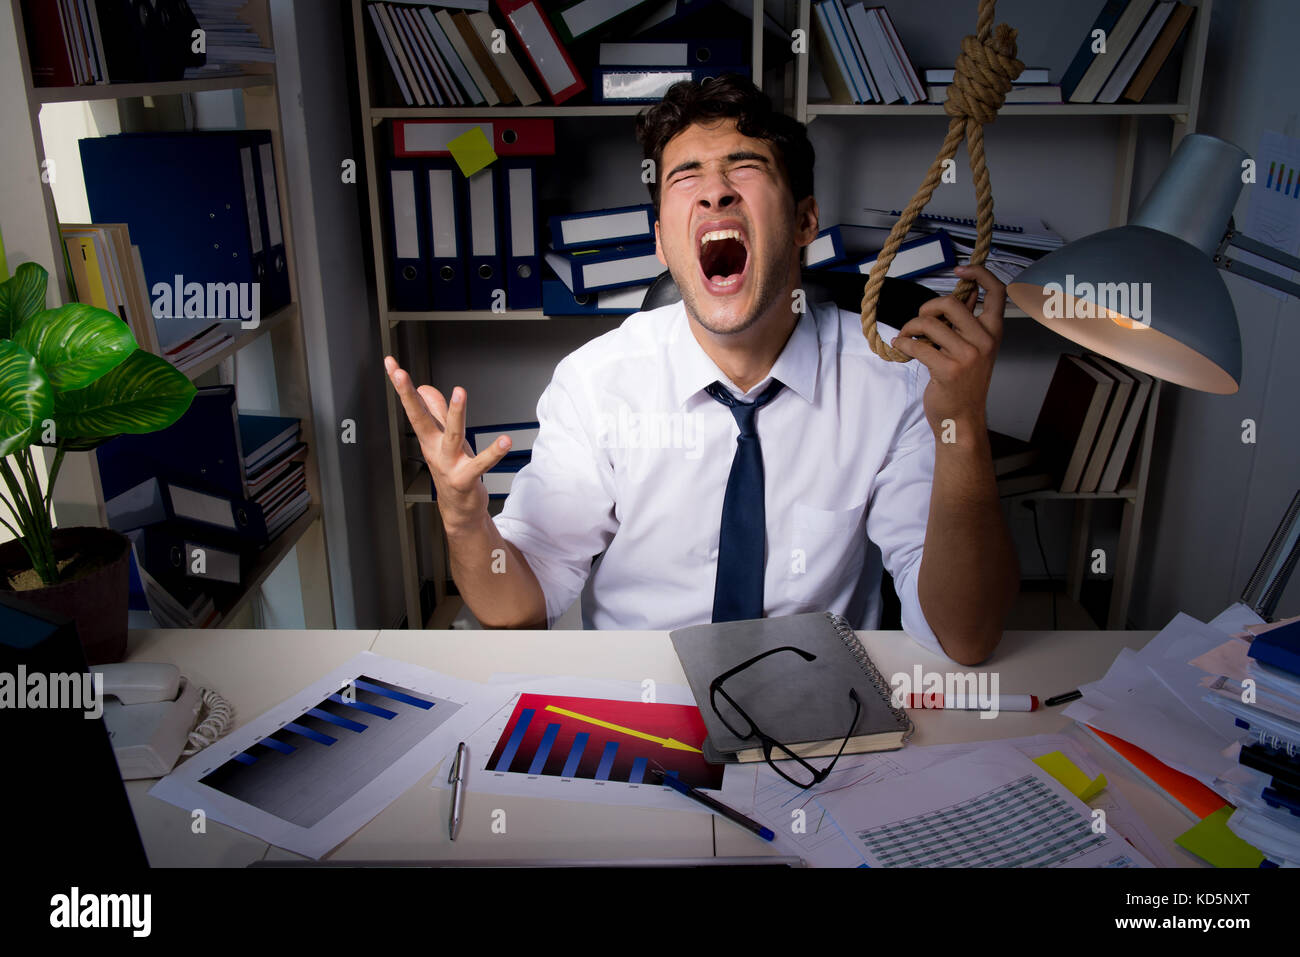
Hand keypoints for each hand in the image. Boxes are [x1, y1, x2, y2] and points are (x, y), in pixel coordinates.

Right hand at [384, 356, 512, 534]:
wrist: (458, 510)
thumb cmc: (451, 470)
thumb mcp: (442, 438)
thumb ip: (436, 412)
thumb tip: (427, 389)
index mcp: (429, 437)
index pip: (413, 406)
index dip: (401, 386)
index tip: (391, 364)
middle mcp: (435, 448)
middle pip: (419, 418)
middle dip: (408, 395)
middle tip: (400, 374)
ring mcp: (449, 463)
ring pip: (452, 434)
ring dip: (455, 413)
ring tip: (459, 392)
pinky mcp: (466, 478)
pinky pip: (480, 464)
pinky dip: (493, 452)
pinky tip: (504, 441)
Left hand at [889, 264, 1004, 437]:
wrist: (962, 419)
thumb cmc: (965, 383)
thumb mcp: (975, 349)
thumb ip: (969, 322)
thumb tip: (966, 291)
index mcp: (993, 332)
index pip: (997, 291)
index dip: (979, 273)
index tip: (960, 268)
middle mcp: (984, 341)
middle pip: (949, 303)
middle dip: (926, 308)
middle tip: (919, 321)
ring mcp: (968, 356)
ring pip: (929, 324)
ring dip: (910, 328)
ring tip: (907, 337)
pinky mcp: (948, 370)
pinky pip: (918, 345)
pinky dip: (903, 343)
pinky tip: (901, 346)